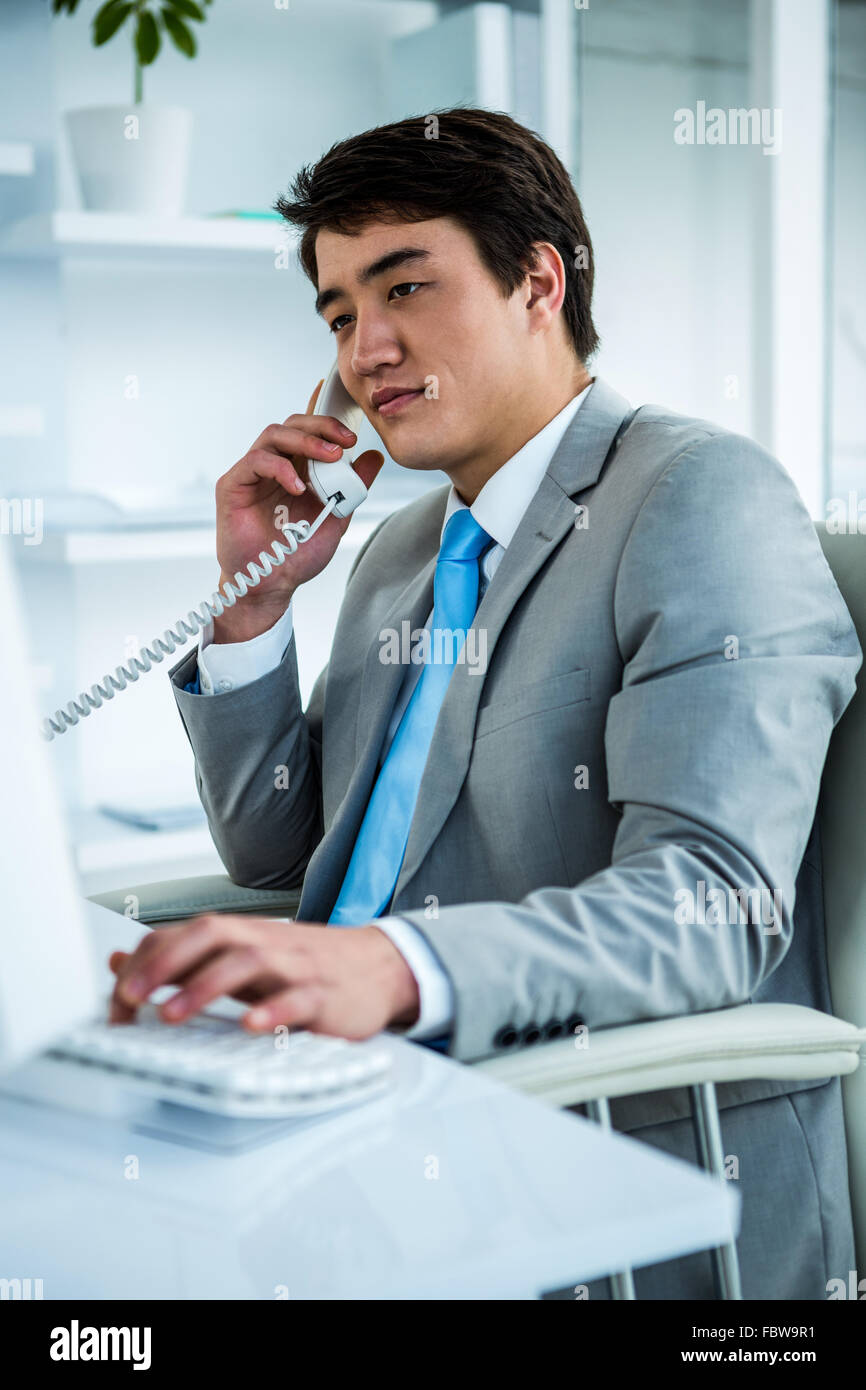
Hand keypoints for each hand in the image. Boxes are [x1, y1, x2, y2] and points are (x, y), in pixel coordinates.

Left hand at [107, 915, 420, 1038]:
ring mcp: (297, 966)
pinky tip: (251, 1026)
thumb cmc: (305, 964)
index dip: (147, 961)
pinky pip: (300, 999)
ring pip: (250, 962)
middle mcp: (266, 942)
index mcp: (242, 933)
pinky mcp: (326, 996)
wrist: (379, 966)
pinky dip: (274, 1011)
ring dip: (206, 986)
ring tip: (173, 1016)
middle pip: (212, 935)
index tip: (119, 997)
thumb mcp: (241, 957)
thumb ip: (182, 959)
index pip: (184, 934)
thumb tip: (120, 961)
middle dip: (167, 964)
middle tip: (132, 998)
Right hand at [212, 379, 383, 642]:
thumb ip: (353, 486)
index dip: (324, 415)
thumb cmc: (297, 553)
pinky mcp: (232, 484)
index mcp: (296, 467)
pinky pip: (255, 461)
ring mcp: (251, 472)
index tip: (353, 426)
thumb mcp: (337, 516)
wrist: (272, 584)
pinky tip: (298, 486)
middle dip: (322, 426)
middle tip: (347, 440)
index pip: (307, 430)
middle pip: (292, 424)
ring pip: (273, 435)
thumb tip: (374, 457)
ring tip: (330, 456)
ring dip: (306, 441)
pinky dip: (280, 468)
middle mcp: (273, 464)